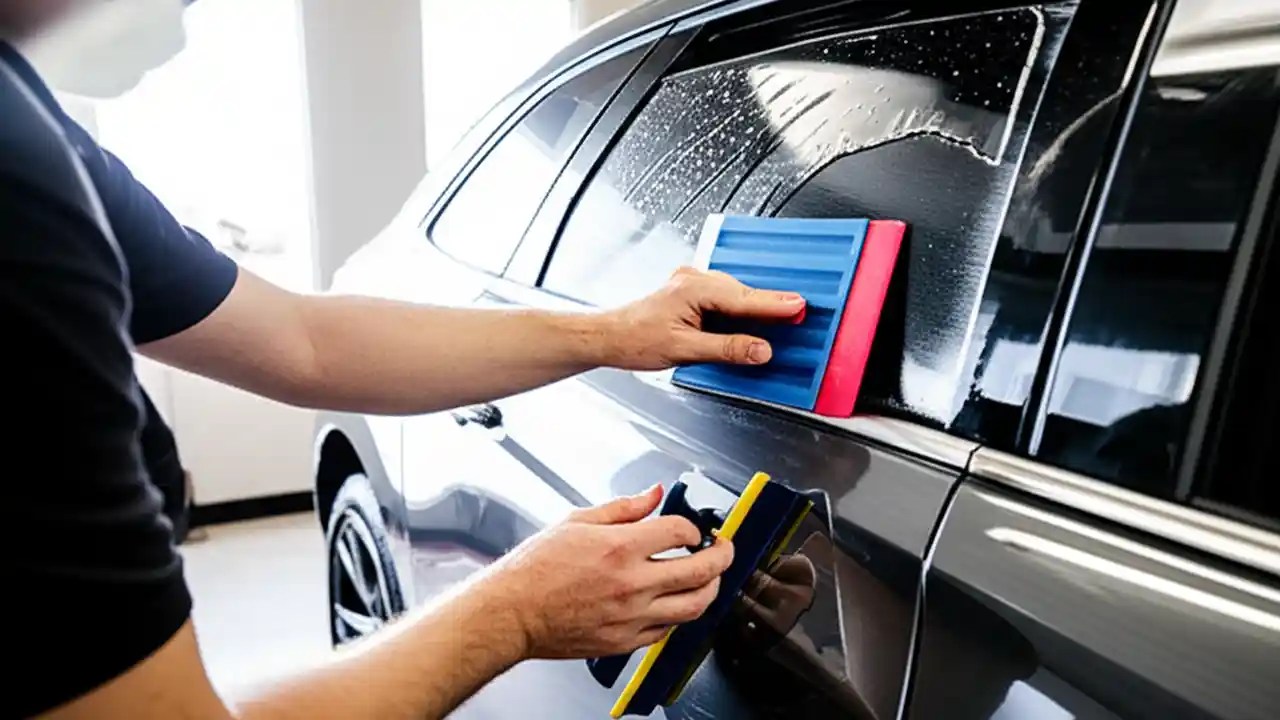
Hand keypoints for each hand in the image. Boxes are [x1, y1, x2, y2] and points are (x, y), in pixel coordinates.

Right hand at [485, 485, 734, 658]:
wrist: (512, 612)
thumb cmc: (535, 569)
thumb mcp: (577, 521)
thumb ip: (624, 507)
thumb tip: (654, 493)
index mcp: (620, 547)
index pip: (680, 532)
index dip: (693, 527)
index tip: (690, 529)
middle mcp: (632, 583)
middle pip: (701, 570)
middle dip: (722, 556)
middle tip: (723, 549)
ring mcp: (631, 616)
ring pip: (694, 606)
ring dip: (711, 589)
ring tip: (710, 578)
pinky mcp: (625, 641)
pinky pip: (667, 630)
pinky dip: (678, 614)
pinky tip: (674, 602)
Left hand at [600, 267, 804, 369]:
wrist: (609, 337)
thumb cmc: (635, 339)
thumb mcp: (685, 349)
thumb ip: (726, 349)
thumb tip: (759, 349)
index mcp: (693, 289)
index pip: (743, 298)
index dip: (774, 304)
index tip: (799, 306)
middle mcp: (693, 280)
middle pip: (742, 293)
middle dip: (770, 304)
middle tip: (799, 312)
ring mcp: (691, 284)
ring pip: (734, 294)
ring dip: (755, 306)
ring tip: (782, 314)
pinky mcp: (690, 294)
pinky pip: (723, 298)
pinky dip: (739, 308)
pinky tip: (750, 317)